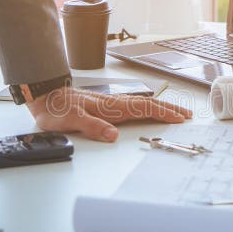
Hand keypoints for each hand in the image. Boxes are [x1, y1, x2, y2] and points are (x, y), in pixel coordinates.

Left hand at [27, 86, 192, 141]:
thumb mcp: (72, 120)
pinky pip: (134, 107)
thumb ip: (93, 127)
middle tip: (187, 115)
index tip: (179, 118)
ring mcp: (112, 105)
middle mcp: (115, 104)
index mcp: (111, 107)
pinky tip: (150, 111)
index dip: (163, 113)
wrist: (44, 96)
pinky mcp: (106, 107)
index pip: (143, 109)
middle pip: (148, 106)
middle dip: (169, 109)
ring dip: (161, 108)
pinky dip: (147, 109)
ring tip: (176, 113)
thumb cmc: (57, 109)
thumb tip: (114, 135)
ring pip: (142, 106)